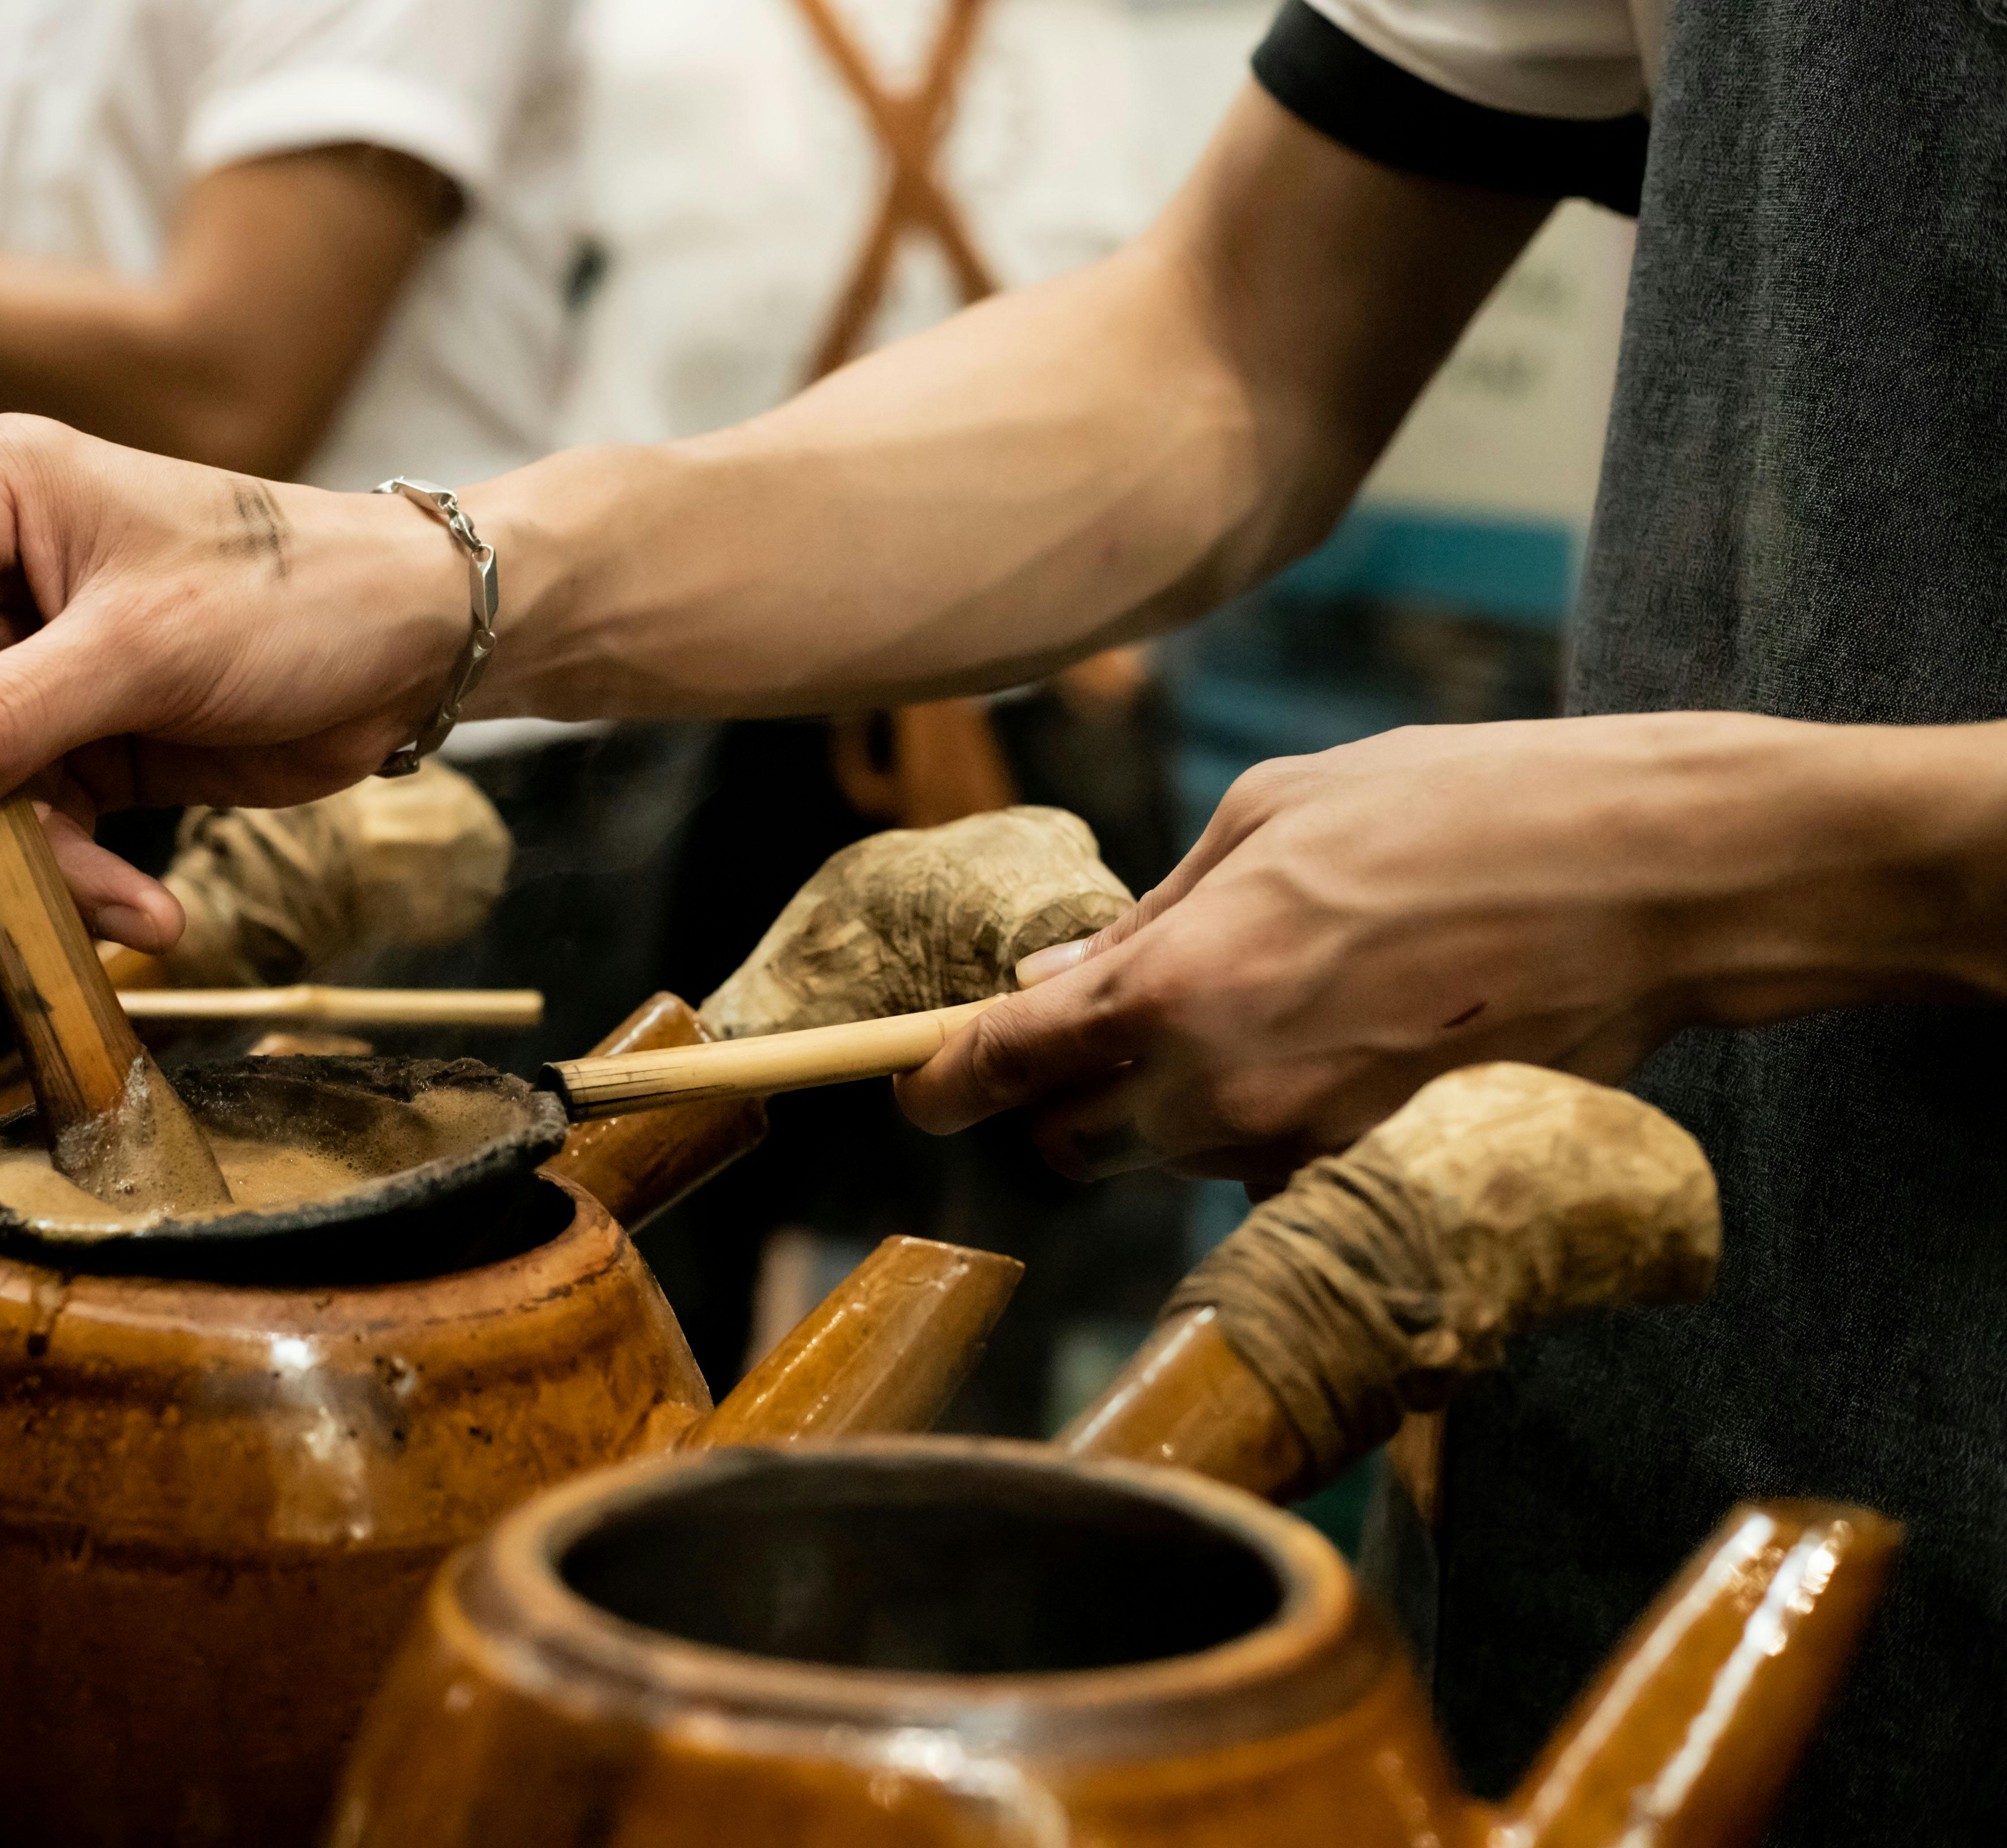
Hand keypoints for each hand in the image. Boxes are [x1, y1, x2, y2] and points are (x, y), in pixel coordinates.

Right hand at [0, 415, 468, 948]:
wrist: (420, 645)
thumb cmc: (296, 595)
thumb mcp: (142, 652)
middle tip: (15, 888)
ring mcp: (33, 664)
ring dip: (30, 867)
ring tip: (125, 912)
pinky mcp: (81, 738)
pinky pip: (31, 824)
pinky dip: (77, 879)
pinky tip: (148, 914)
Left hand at [895, 713, 1956, 1185]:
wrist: (1652, 878)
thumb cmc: (1461, 810)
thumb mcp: (1273, 811)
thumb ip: (1153, 914)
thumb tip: (1057, 983)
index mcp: (1176, 985)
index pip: (1005, 1072)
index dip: (944, 1082)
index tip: (922, 1084)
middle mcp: (1224, 1090)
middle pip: (1076, 1147)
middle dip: (1067, 1101)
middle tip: (1103, 1028)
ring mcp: (1308, 1148)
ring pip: (1180, 1161)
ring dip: (1181, 1105)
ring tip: (1269, 1003)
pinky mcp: (1383, 1174)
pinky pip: (1276, 1170)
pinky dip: (1271, 1123)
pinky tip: (1337, 1044)